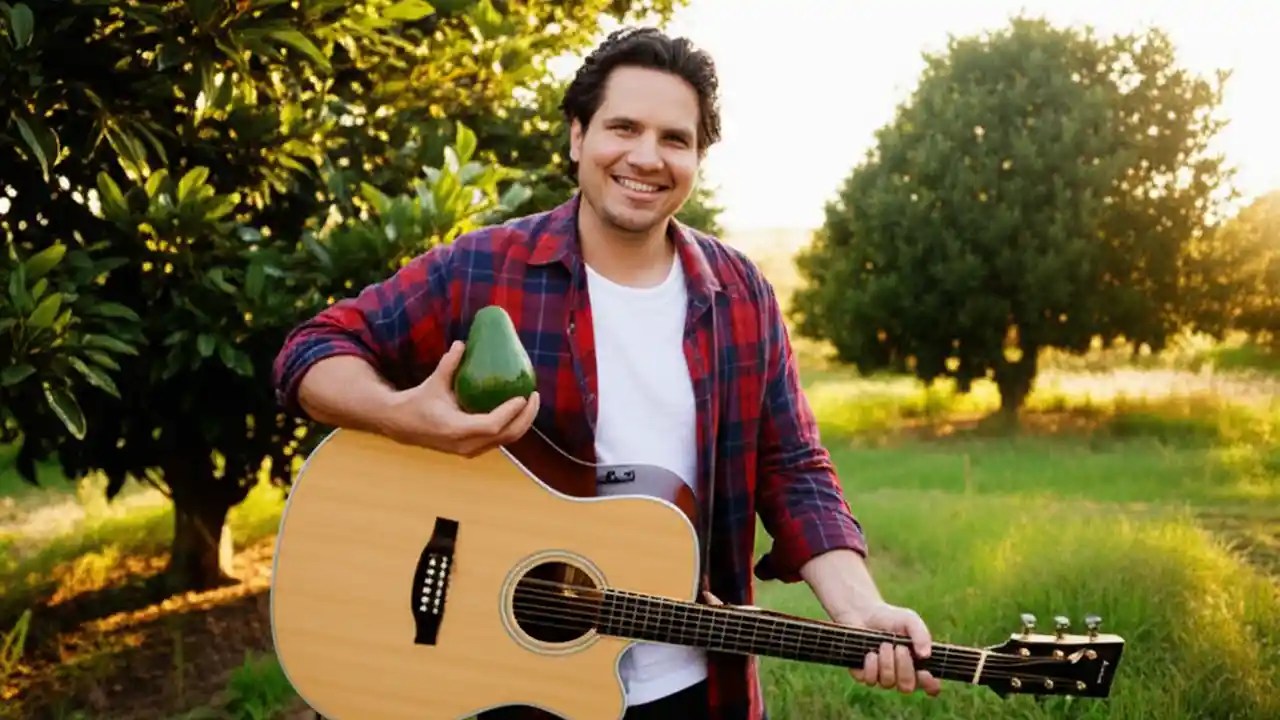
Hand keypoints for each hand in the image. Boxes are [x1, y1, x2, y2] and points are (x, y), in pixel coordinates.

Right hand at [384, 340, 539, 456]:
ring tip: (530, 402)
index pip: (492, 425)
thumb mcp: (433, 383)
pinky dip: (512, 426)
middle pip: (506, 436)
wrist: (401, 425)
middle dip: (525, 417)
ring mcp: (470, 450)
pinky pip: (499, 439)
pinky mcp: (472, 449)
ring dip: (522, 423)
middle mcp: (465, 445)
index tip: (523, 395)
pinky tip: (518, 410)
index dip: (510, 412)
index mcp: (455, 429)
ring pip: (505, 440)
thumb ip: (449, 364)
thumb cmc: (417, 402)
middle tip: (534, 395)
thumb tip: (462, 343)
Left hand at [839, 602, 940, 696]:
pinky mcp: (864, 675)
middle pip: (907, 686)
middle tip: (899, 647)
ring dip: (887, 661)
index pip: (930, 685)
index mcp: (917, 664)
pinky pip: (870, 680)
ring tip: (884, 644)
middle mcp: (901, 675)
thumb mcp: (909, 620)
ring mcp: (882, 677)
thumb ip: (921, 635)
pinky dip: (872, 664)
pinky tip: (871, 653)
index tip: (924, 672)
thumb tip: (926, 655)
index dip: (929, 684)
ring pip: (888, 682)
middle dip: (904, 666)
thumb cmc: (890, 618)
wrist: (863, 613)